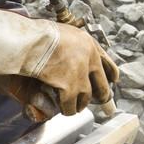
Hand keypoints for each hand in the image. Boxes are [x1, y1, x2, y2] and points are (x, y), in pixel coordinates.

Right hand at [0, 10, 118, 115]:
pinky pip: (71, 105)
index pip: (107, 62)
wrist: (31, 40)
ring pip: (86, 97)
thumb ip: (71, 43)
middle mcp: (89, 59)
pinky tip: (64, 110)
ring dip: (80, 104)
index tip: (113, 80)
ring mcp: (80, 74)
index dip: (110, 74)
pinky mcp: (69, 87)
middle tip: (100, 101)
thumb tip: (70, 49)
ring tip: (75, 108)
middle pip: (102, 84)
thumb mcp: (62, 32)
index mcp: (88, 44)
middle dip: (101, 95)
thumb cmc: (38, 34)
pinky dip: (68, 110)